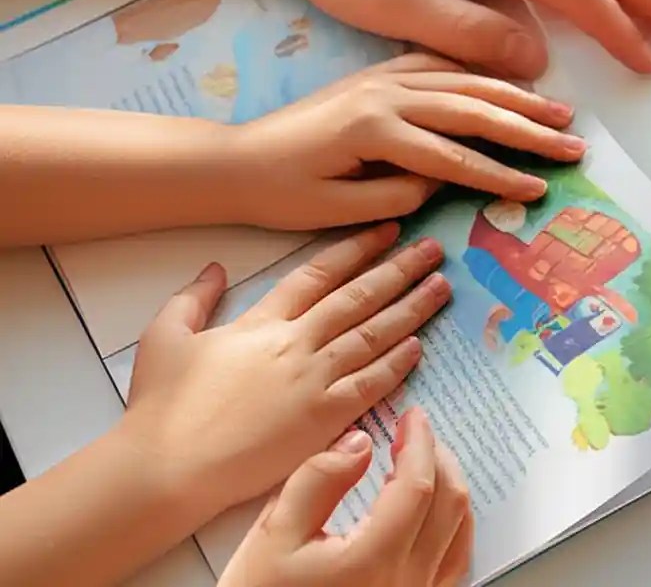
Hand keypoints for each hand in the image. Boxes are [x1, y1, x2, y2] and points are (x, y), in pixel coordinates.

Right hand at [119, 223, 449, 515]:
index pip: (319, 275)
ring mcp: (313, 381)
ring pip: (373, 335)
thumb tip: (214, 268)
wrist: (169, 466)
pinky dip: (397, 363)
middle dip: (399, 270)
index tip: (387, 231)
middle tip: (433, 250)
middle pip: (358, 298)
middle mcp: (295, 344)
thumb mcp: (166, 337)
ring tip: (440, 287)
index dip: (357, 249)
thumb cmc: (162, 407)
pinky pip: (370, 384)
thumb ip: (192, 298)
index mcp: (261, 322)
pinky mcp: (323, 419)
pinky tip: (420, 345)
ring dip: (411, 309)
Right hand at [219, 408, 472, 586]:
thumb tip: (359, 443)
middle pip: (450, 504)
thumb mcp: (272, 535)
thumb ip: (318, 480)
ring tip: (425, 466)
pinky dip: (453, 526)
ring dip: (450, 490)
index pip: (418, 485)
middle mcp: (408, 582)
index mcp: (374, 559)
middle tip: (418, 435)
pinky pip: (454, 561)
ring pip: (460, 533)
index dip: (420, 443)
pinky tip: (433, 514)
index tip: (412, 418)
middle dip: (439, 459)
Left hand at [228, 51, 583, 230]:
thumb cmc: (282, 192)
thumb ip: (398, 195)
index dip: (501, 175)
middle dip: (528, 128)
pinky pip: (439, 64)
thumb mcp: (338, 210)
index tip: (540, 190)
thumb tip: (446, 178)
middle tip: (573, 143)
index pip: (454, 156)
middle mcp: (384, 94)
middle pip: (472, 108)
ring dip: (514, 95)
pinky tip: (506, 80)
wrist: (236, 158)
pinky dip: (477, 71)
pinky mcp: (378, 74)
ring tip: (558, 111)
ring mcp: (382, 77)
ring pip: (463, 81)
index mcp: (374, 130)